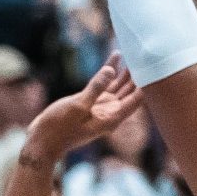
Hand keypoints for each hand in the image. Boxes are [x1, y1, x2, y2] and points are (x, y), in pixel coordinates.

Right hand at [25, 61, 142, 164]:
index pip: (137, 99)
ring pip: (119, 87)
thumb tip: (111, 70)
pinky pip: (104, 86)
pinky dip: (109, 73)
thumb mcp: (78, 106)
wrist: (43, 143)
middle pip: (131, 92)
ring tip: (134, 53)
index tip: (153, 65)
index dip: (147, 83)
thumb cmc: (59, 128)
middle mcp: (110, 113)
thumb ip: (96, 88)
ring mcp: (101, 108)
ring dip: (126, 72)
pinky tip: (113, 60)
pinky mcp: (90, 104)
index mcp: (112, 118)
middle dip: (139, 75)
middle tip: (146, 54)